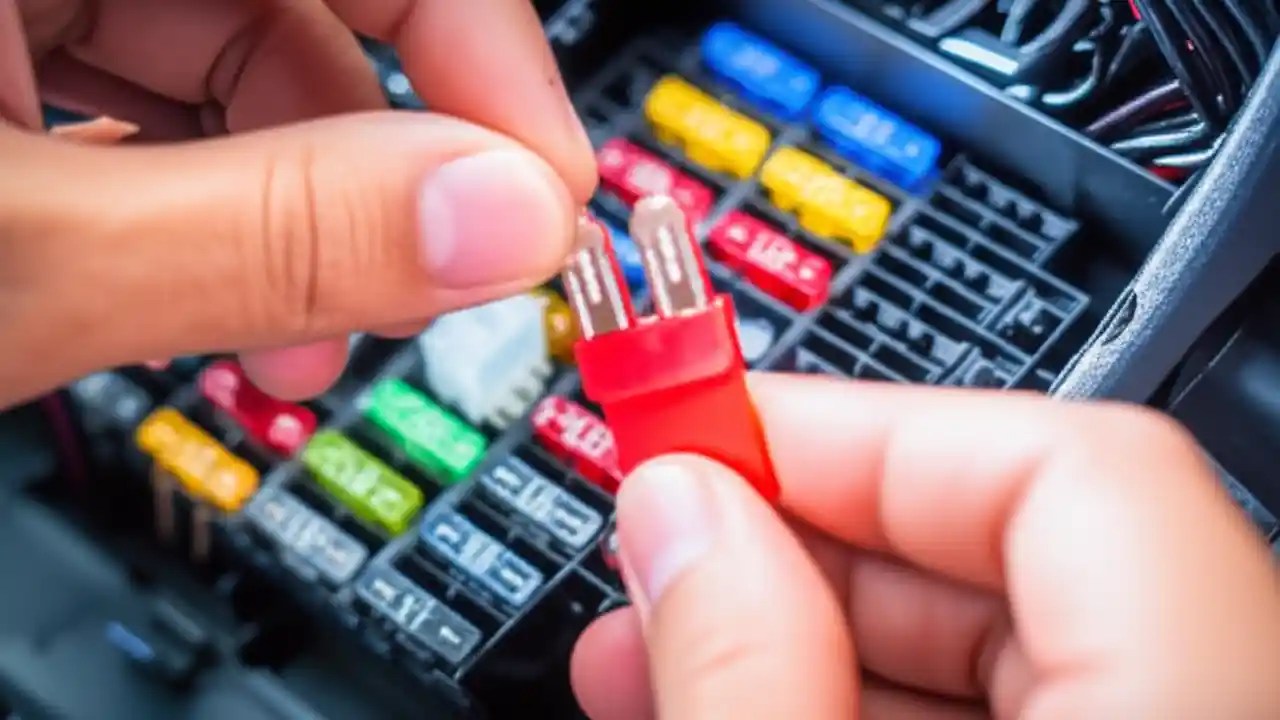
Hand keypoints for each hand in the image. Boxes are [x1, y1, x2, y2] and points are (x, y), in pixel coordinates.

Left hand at [0, 0, 594, 407]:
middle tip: (431, 285)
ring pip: (230, 59)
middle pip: (304, 0)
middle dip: (380, 164)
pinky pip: (152, 97)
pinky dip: (204, 206)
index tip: (538, 191)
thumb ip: (275, 234)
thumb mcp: (23, 264)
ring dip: (294, 212)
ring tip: (294, 343)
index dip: (483, 51)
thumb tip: (503, 225)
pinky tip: (210, 296)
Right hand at [572, 375, 1279, 718]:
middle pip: (1032, 553)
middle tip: (665, 551)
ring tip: (668, 657)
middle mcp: (1238, 718)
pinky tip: (753, 712)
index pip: (1071, 472)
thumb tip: (681, 514)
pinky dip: (874, 709)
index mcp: (1208, 713)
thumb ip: (750, 675)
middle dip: (812, 539)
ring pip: (1015, 649)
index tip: (705, 432)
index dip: (860, 429)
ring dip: (822, 636)